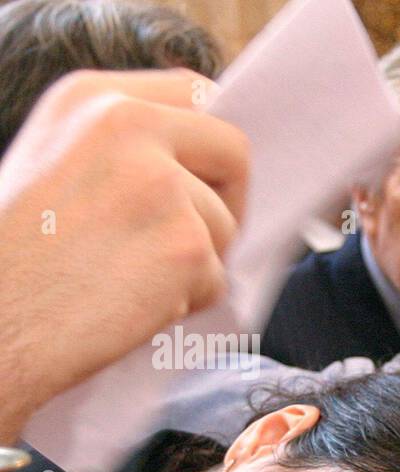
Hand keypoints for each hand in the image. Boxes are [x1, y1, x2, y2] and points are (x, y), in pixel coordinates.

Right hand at [0, 69, 248, 438]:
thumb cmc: (15, 259)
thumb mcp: (54, 161)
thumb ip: (123, 146)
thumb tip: (200, 161)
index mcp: (91, 97)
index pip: (194, 94)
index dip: (209, 144)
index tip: (202, 181)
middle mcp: (127, 124)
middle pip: (232, 151)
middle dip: (223, 201)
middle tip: (184, 241)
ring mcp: (160, 183)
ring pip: (226, 225)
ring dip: (195, 263)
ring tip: (129, 279)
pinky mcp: (184, 245)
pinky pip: (218, 279)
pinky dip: (186, 302)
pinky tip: (130, 304)